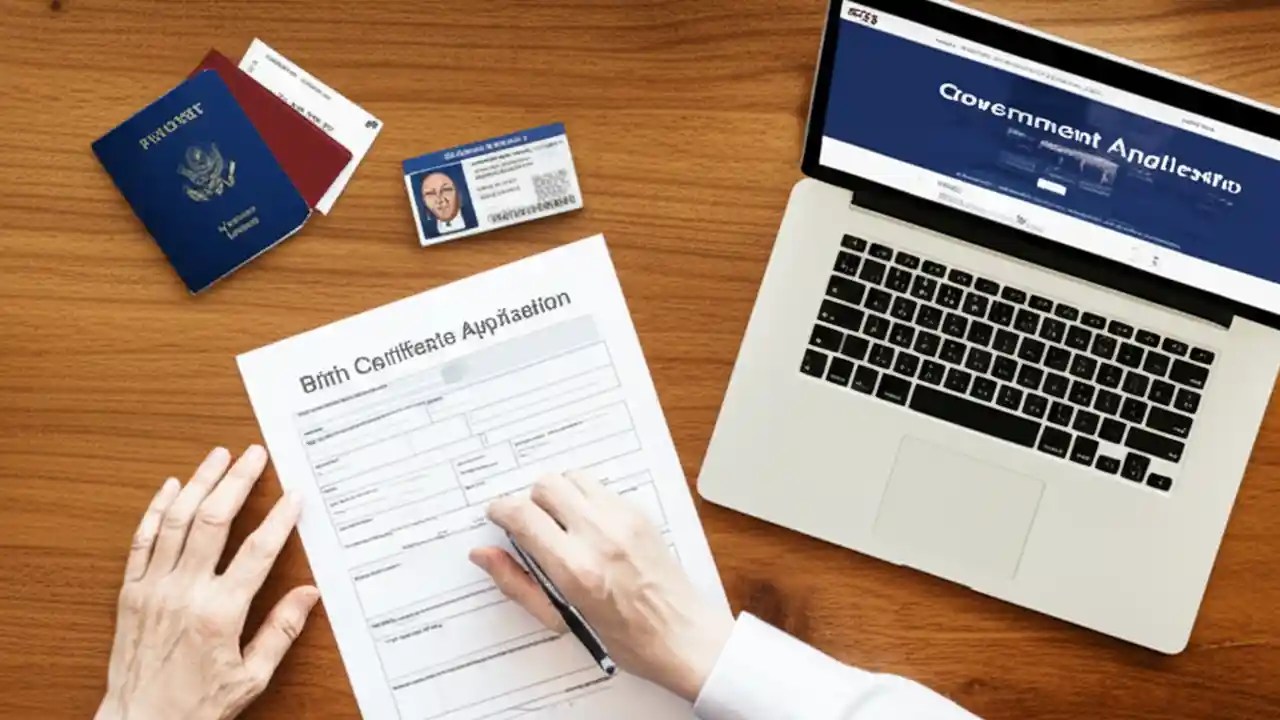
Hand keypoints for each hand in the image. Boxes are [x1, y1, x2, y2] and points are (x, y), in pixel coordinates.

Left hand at [95, 446, 319, 719]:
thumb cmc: (196, 707)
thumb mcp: (252, 678)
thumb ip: (281, 631)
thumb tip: (310, 594)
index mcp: (220, 612)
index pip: (258, 550)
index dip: (280, 518)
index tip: (294, 496)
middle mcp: (185, 592)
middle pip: (214, 520)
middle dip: (237, 481)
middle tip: (254, 454)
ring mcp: (153, 588)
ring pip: (177, 521)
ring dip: (199, 483)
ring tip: (217, 456)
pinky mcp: (130, 593)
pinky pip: (142, 541)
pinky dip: (157, 510)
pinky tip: (170, 487)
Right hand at [470, 473, 733, 701]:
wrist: (680, 633)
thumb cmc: (623, 637)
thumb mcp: (560, 619)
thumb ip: (517, 583)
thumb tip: (483, 555)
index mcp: (574, 568)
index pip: (522, 515)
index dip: (501, 510)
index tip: (497, 516)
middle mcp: (598, 535)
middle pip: (546, 484)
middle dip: (531, 500)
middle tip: (533, 525)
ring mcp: (622, 519)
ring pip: (573, 477)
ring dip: (559, 494)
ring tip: (561, 523)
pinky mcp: (639, 513)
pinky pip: (600, 488)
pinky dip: (586, 500)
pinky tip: (589, 528)